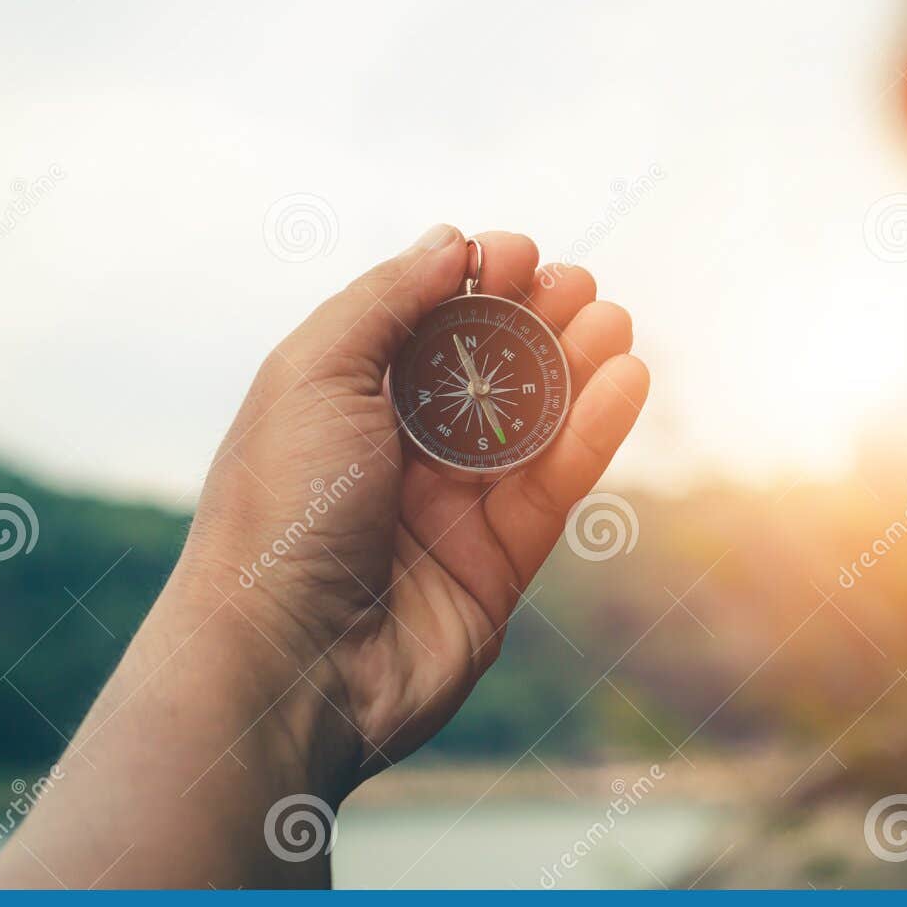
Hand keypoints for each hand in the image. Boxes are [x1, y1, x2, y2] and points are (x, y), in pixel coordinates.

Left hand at [186, 225, 647, 789]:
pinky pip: (556, 485)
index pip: (422, 324)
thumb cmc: (279, 512)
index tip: (518, 252)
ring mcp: (450, 509)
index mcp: (340, 402)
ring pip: (531, 424)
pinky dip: (596, 431)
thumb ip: (386, 301)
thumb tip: (451, 241)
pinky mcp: (499, 562)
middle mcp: (396, 452)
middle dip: (534, 319)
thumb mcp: (312, 375)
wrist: (284, 665)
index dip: (473, 282)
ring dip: (576, 366)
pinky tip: (627, 379)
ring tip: (615, 319)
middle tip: (582, 284)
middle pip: (484, 369)